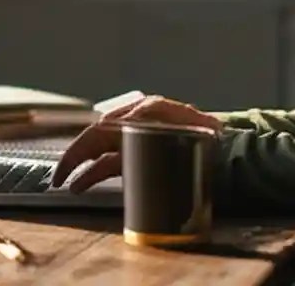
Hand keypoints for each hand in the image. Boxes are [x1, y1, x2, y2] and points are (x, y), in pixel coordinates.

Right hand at [51, 95, 222, 192]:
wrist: (237, 150)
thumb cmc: (211, 137)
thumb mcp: (180, 129)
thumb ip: (150, 125)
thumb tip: (113, 129)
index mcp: (147, 110)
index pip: (102, 129)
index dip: (80, 149)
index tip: (65, 167)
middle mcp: (140, 119)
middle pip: (99, 137)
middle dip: (76, 156)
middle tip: (58, 178)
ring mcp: (143, 134)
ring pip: (105, 149)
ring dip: (85, 165)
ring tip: (68, 183)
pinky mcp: (147, 149)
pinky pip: (116, 159)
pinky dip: (99, 170)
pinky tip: (85, 183)